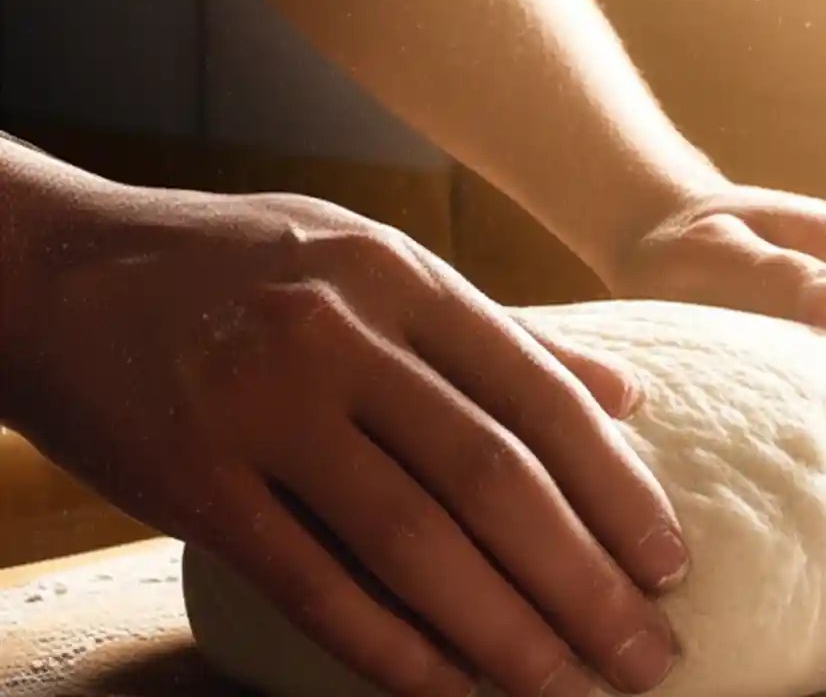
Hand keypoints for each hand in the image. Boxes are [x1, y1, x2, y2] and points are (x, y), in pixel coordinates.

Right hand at [3, 184, 686, 695]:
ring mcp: (261, 410)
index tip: (672, 563)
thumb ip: (501, 335)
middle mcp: (339, 337)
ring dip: (503, 632)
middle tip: (646, 657)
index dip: (617, 488)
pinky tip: (448, 690)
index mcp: (400, 277)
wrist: (56, 265)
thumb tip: (629, 399)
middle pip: (492, 480)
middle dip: (584, 581)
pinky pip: (309, 584)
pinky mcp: (194, 481)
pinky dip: (387, 647)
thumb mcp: (374, 262)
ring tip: (569, 687)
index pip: (539, 396)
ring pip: (411, 543)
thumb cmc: (239, 266)